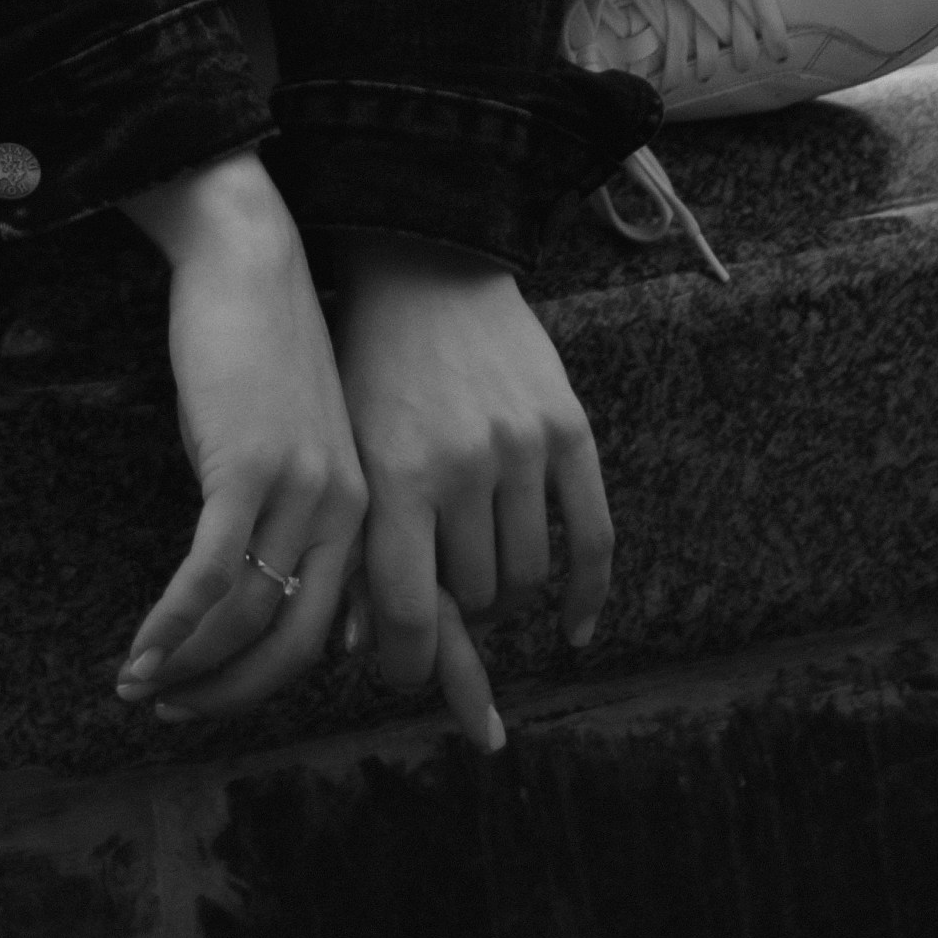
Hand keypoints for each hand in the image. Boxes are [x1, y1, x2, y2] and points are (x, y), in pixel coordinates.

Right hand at [112, 151, 365, 720]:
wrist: (248, 258)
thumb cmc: (253, 348)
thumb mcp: (280, 443)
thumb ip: (274, 517)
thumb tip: (235, 592)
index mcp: (358, 509)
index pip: (326, 628)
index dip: (268, 679)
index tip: (215, 697)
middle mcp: (341, 509)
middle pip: (294, 643)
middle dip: (231, 693)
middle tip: (176, 710)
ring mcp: (299, 490)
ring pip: (245, 617)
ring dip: (188, 665)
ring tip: (140, 685)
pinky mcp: (248, 467)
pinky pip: (210, 575)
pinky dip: (171, 625)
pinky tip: (139, 653)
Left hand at [334, 230, 612, 753]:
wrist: (424, 264)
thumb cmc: (367, 367)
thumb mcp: (345, 448)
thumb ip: (353, 542)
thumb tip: (355, 651)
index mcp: (392, 472)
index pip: (409, 610)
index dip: (406, 663)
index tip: (400, 672)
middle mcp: (462, 463)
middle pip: (475, 596)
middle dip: (456, 610)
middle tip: (440, 596)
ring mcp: (522, 446)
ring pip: (528, 576)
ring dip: (506, 594)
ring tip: (481, 577)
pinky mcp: (569, 428)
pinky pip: (593, 537)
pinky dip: (586, 594)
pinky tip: (572, 630)